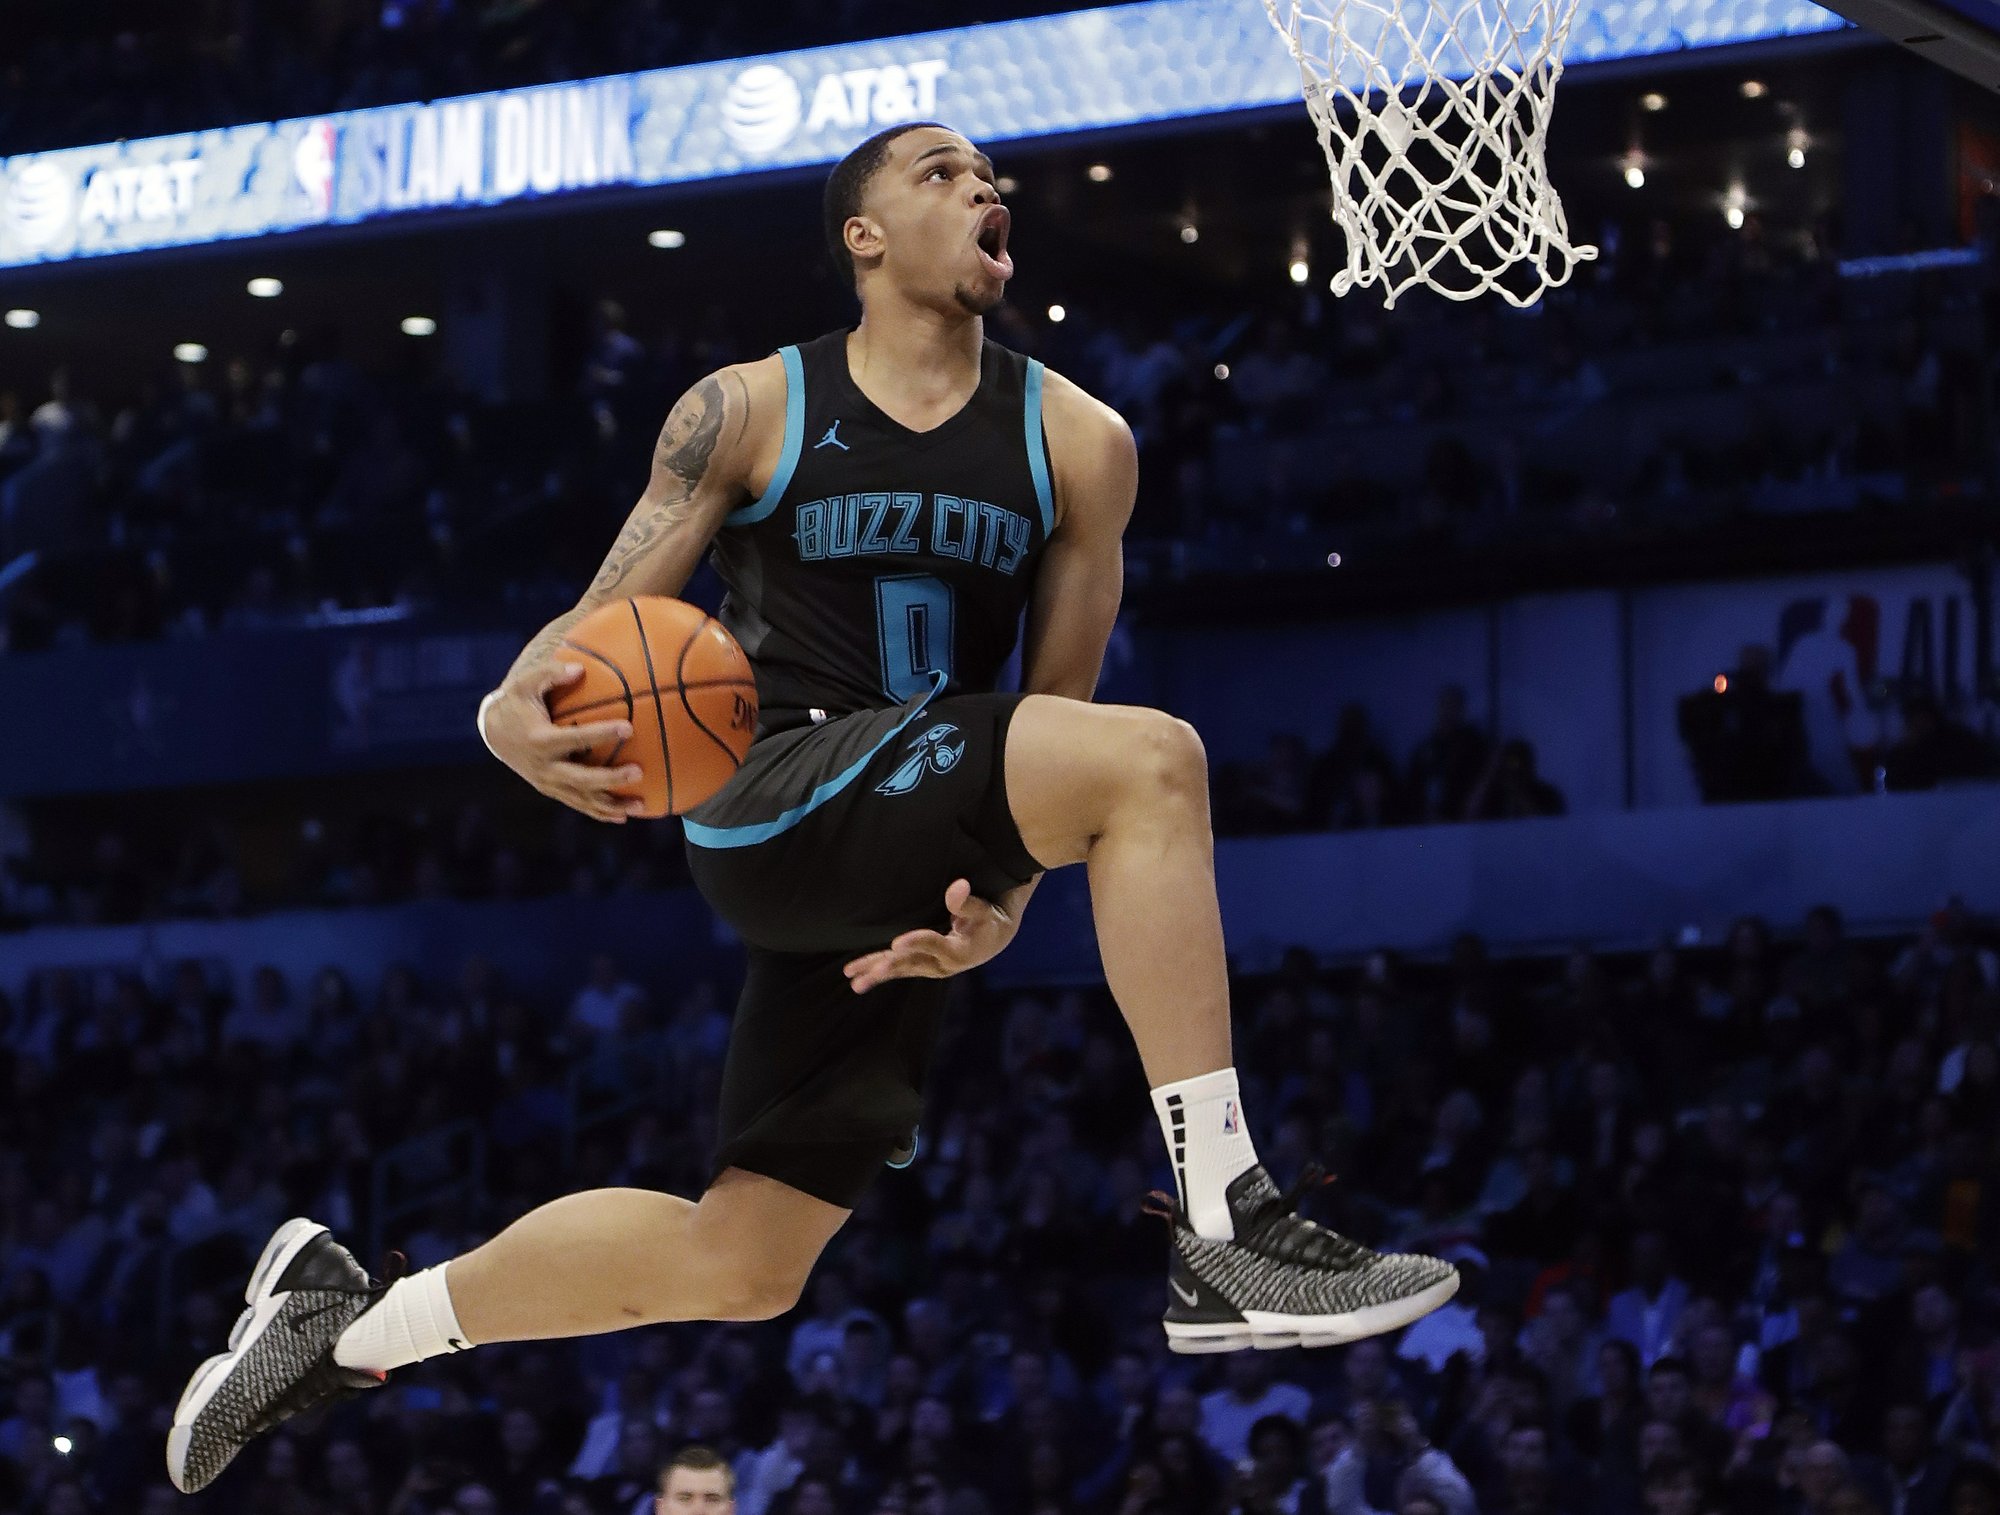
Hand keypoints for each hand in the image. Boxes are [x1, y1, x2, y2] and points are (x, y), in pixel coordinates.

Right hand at [481, 662, 644, 823]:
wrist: (494, 732)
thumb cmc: (516, 702)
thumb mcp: (526, 683)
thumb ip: (551, 674)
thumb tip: (579, 669)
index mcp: (540, 740)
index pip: (575, 738)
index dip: (602, 734)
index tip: (629, 728)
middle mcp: (544, 767)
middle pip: (581, 779)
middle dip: (611, 778)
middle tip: (639, 772)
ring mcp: (548, 782)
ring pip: (582, 799)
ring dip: (612, 804)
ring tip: (641, 806)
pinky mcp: (551, 790)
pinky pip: (578, 804)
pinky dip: (600, 812)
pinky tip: (624, 816)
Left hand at [843, 878, 1018, 992]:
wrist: (994, 939)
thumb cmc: (989, 920)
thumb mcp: (984, 910)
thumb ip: (968, 902)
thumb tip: (958, 885)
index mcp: (959, 950)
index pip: (934, 944)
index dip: (917, 942)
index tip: (897, 942)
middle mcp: (943, 965)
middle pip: (913, 964)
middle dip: (890, 967)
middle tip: (871, 972)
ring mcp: (931, 967)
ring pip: (901, 970)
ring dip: (877, 974)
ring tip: (854, 982)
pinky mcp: (923, 966)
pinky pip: (900, 970)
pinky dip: (880, 972)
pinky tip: (859, 977)